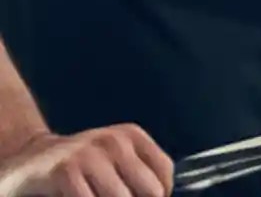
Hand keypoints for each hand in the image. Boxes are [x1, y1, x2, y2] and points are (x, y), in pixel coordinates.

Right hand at [0, 125, 173, 196]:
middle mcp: (114, 141)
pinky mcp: (65, 171)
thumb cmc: (80, 166)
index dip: (159, 196)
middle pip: (150, 191)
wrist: (30, 161)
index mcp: (132, 136)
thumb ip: (138, 175)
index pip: (165, 176)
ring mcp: (89, 155)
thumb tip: (161, 195)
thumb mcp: (115, 161)